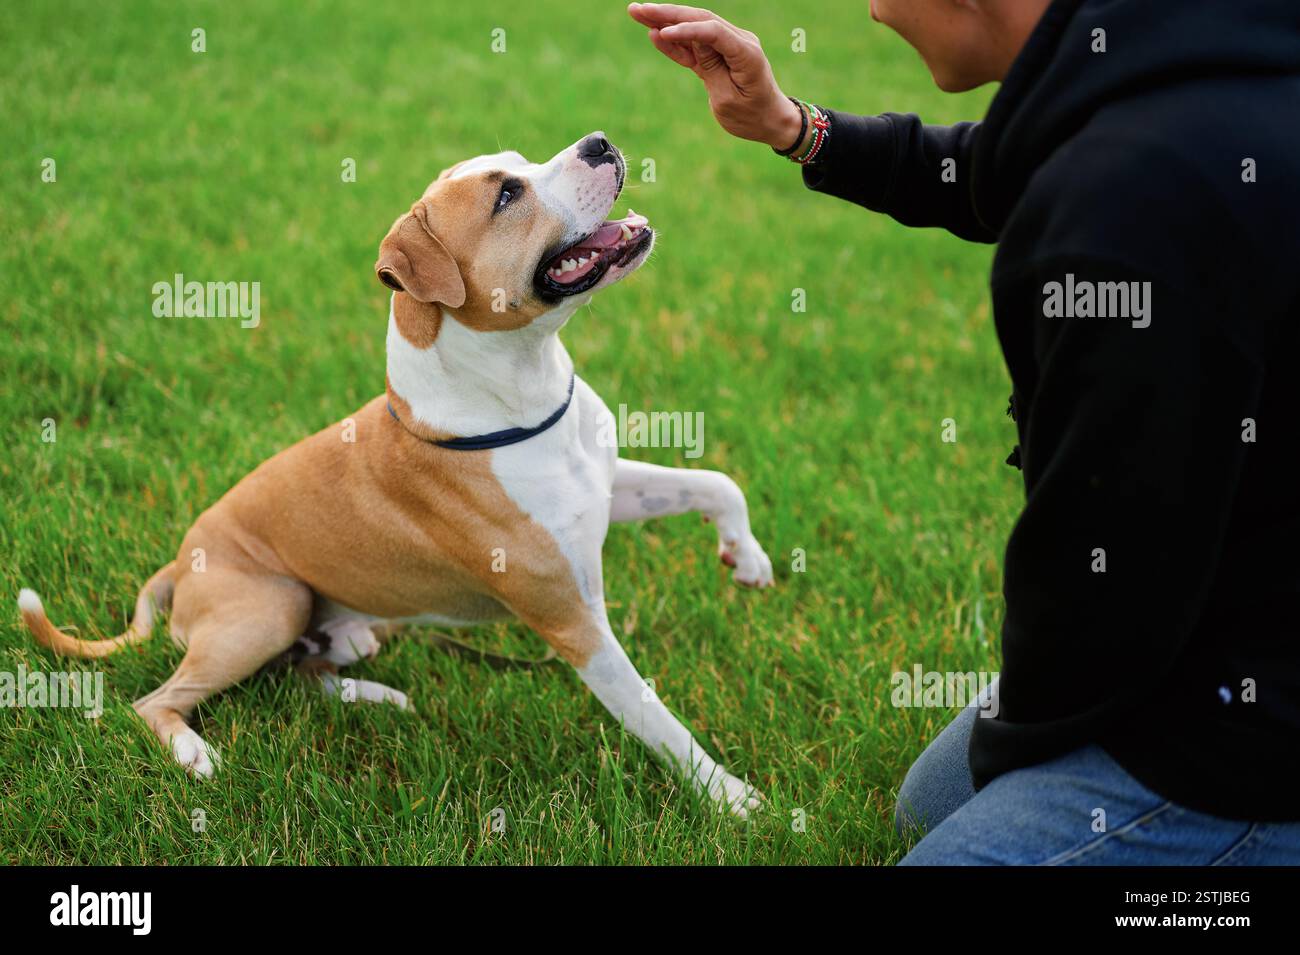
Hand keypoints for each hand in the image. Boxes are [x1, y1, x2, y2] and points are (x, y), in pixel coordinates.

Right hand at [628, 3, 803, 150]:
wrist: (770, 121)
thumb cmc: (752, 115)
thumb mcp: (728, 99)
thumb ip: (711, 67)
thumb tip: (692, 40)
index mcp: (746, 53)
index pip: (713, 32)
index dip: (686, 30)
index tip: (660, 32)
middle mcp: (739, 41)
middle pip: (700, 20)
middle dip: (667, 14)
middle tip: (637, 9)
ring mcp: (729, 46)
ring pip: (694, 28)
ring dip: (665, 21)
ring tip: (637, 13)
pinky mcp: (719, 55)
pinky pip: (694, 46)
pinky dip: (675, 42)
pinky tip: (653, 32)